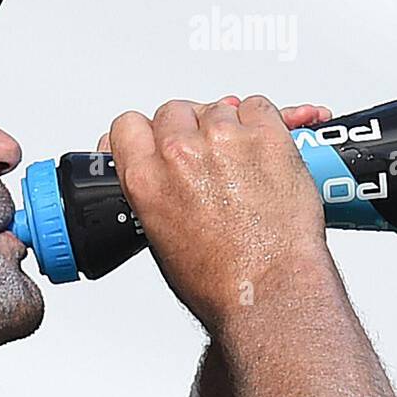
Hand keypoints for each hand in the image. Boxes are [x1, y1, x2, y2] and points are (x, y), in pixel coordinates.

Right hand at [97, 94, 330, 332]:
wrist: (268, 290)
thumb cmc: (220, 280)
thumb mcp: (160, 240)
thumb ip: (154, 195)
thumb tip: (162, 178)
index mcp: (145, 180)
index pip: (128, 126)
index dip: (143, 134)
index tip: (155, 142)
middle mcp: (180, 153)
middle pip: (174, 111)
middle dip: (188, 131)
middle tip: (205, 163)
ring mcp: (224, 140)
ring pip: (217, 108)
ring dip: (226, 129)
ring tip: (239, 168)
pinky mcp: (266, 134)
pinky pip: (258, 106)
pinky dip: (262, 124)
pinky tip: (262, 155)